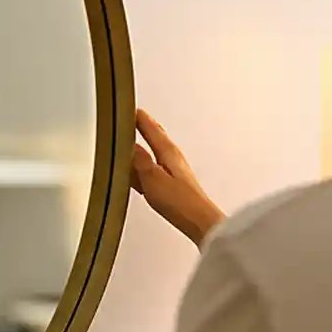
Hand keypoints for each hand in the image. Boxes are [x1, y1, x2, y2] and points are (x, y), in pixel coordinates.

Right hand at [131, 108, 225, 248]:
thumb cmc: (181, 202)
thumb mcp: (152, 179)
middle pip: (156, 138)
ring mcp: (175, 172)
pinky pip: (155, 170)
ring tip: (132, 143)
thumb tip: (131, 146)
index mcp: (168, 152)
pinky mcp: (175, 186)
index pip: (151, 129)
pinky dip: (145, 166)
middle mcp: (174, 159)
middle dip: (144, 128)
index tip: (131, 109)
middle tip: (133, 120)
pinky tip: (139, 174)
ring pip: (155, 154)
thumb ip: (140, 161)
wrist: (200, 222)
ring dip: (144, 147)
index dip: (140, 118)